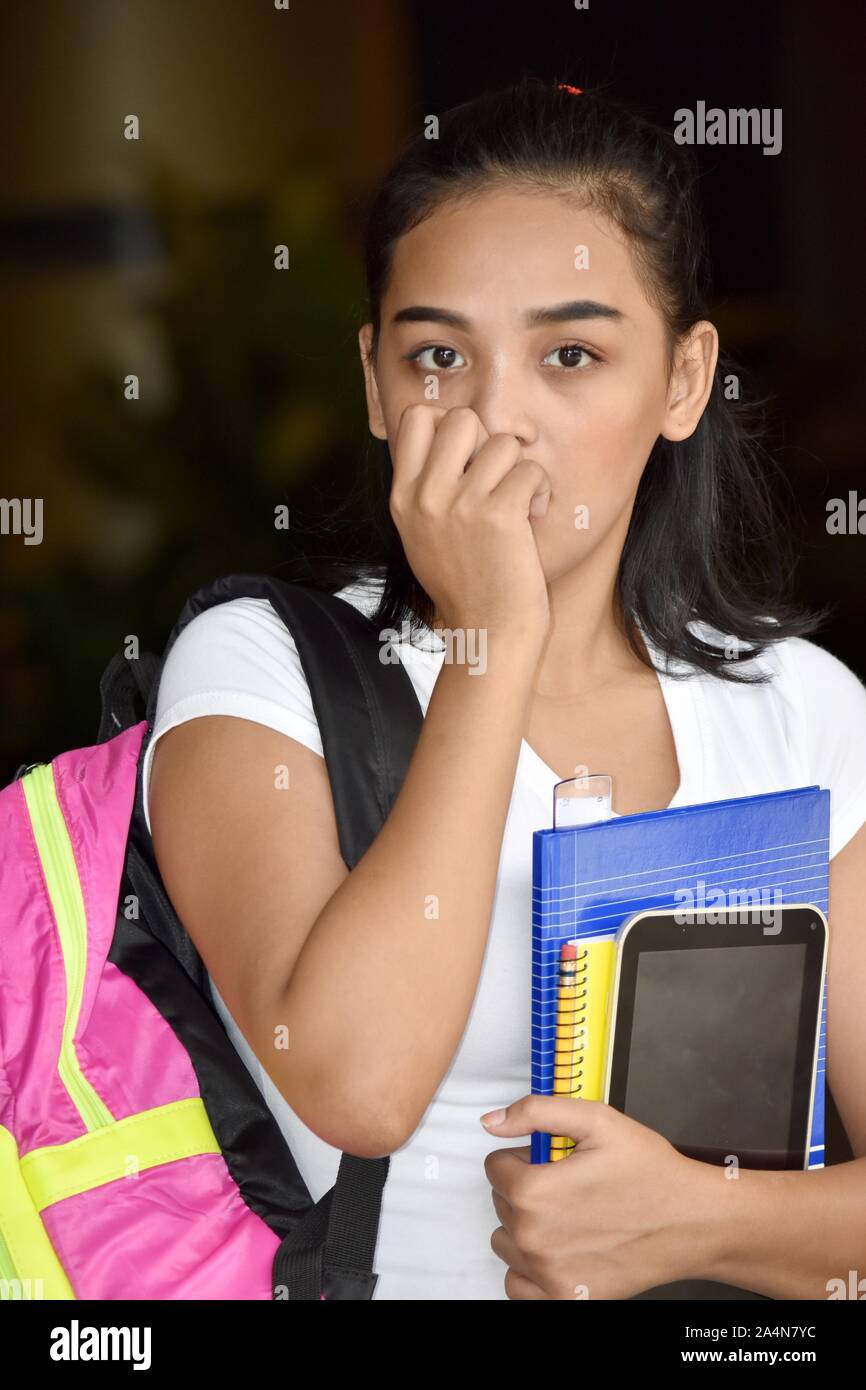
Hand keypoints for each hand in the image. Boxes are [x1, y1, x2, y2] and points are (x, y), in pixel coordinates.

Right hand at [389, 403, 551, 639]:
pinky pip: (530, 470)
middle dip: (487, 441)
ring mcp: (460, 505)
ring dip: (519, 469)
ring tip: (519, 502)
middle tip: (495, 478)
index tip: (467, 457)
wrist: (488, 632)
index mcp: (402, 498)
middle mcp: (425, 497)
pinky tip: (534, 516)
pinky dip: (541, 491)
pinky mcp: (499, 514)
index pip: (417, 418)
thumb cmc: (464, 585)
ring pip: (502, 442)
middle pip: (461, 418)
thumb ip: (426, 488)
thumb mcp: (422, 536)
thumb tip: (445, 435)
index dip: (448, 424)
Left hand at [481, 1095, 717, 1299]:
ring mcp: (548, 1274)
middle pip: (501, 1202)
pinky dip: (531, 1268)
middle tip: (570, 1184)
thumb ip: (535, 1112)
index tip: (553, 1160)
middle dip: (527, 1187)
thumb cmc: (651, 1173)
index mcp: (535, 1192)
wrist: (694, 1221)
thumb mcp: (595, 1121)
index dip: (525, 1156)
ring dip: (526, 1226)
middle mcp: (534, 1239)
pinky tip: (561, 1249)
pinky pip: (518, 1284)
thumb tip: (492, 1122)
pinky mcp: (565, 1299)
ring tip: (569, 1215)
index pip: (495, 1166)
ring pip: (506, 1241)